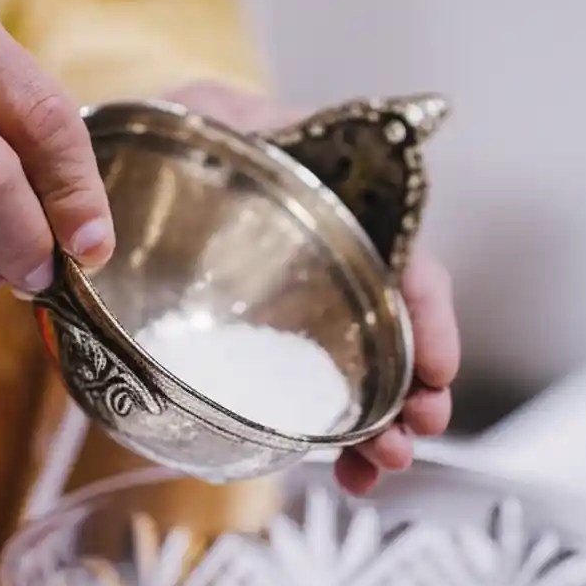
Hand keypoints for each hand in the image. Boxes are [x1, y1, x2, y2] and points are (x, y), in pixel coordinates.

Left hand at [161, 82, 460, 494]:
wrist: (148, 165)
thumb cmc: (189, 132)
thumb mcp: (212, 114)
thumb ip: (239, 123)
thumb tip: (262, 135)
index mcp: (342, 212)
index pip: (405, 263)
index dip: (428, 318)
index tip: (436, 371)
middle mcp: (339, 268)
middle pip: (395, 335)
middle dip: (411, 394)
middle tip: (410, 440)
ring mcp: (309, 313)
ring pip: (362, 377)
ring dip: (380, 429)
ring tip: (378, 471)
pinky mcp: (272, 348)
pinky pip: (312, 397)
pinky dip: (334, 439)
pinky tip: (342, 472)